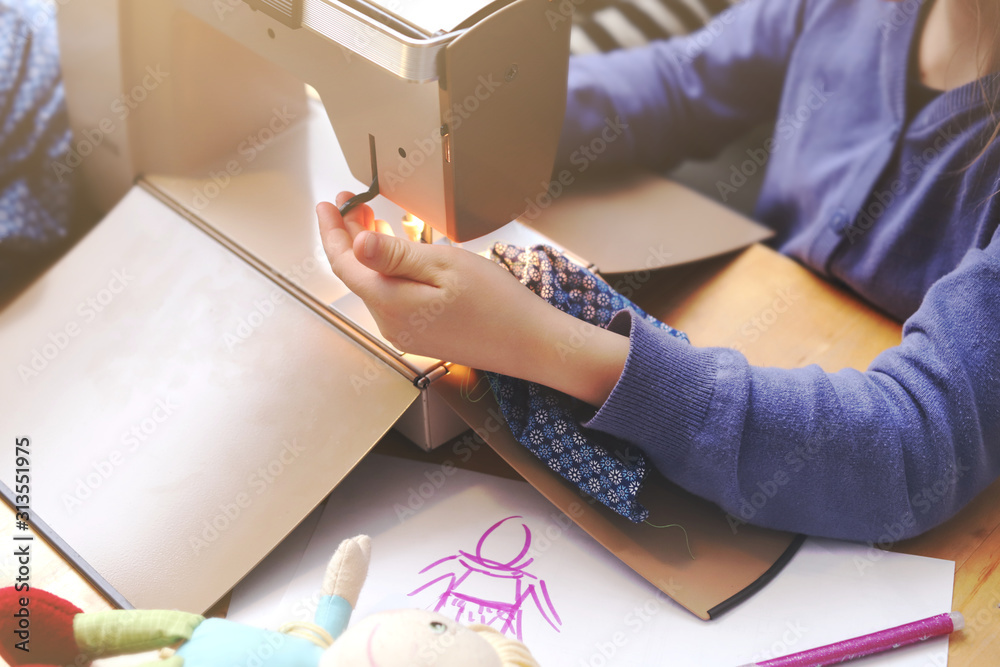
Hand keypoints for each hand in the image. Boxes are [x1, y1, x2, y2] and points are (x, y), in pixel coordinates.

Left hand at [316, 193, 628, 405]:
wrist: (529, 344)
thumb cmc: (495, 302)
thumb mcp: (443, 264)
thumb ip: (394, 255)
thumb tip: (354, 243)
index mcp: (389, 304)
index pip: (344, 263)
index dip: (332, 231)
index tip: (329, 204)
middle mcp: (389, 323)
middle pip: (357, 274)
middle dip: (349, 236)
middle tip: (353, 202)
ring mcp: (404, 333)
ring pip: (375, 285)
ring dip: (370, 252)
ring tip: (372, 219)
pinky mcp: (420, 335)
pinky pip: (392, 297)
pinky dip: (388, 270)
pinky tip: (398, 252)